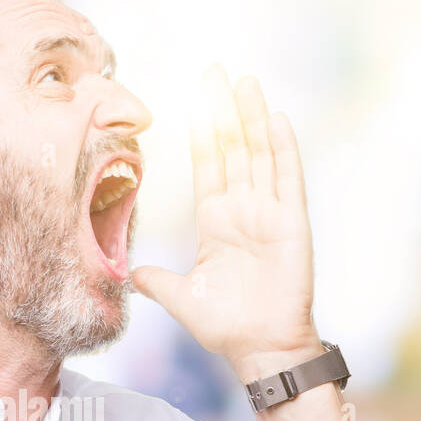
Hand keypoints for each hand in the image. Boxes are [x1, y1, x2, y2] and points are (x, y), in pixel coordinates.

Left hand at [133, 65, 321, 381]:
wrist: (259, 349)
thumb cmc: (225, 327)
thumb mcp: (180, 299)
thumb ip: (157, 282)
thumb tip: (130, 273)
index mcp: (216, 223)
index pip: (209, 167)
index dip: (204, 133)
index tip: (197, 100)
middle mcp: (243, 212)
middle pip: (234, 150)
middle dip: (226, 111)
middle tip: (218, 71)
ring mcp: (269, 214)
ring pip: (260, 155)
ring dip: (253, 118)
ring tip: (245, 82)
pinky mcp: (291, 224)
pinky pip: (288, 179)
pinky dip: (284, 150)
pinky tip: (277, 119)